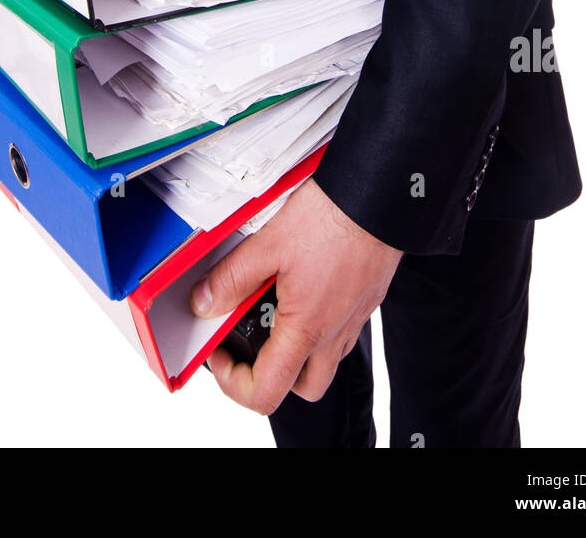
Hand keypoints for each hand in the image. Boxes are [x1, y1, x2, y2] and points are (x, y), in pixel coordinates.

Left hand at [189, 176, 402, 413]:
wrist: (381, 194)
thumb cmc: (334, 217)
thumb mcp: (268, 244)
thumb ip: (231, 278)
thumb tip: (205, 302)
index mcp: (307, 329)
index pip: (266, 392)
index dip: (232, 382)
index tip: (220, 352)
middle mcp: (336, 332)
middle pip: (301, 386)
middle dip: (270, 374)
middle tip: (247, 338)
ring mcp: (356, 316)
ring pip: (325, 358)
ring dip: (296, 348)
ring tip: (274, 307)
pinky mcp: (368, 296)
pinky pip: (342, 327)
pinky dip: (318, 321)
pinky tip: (303, 284)